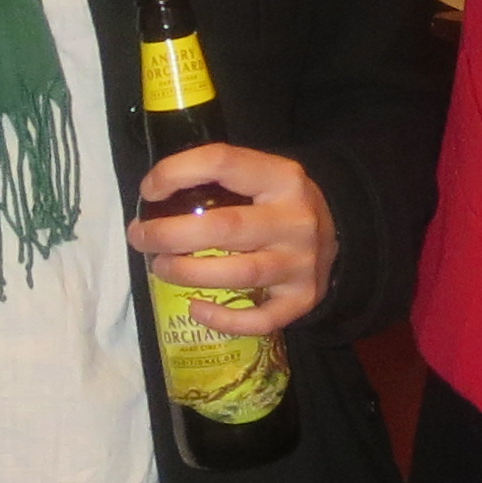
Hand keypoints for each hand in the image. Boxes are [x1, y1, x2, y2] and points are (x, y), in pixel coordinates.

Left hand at [131, 146, 335, 336]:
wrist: (341, 232)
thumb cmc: (279, 203)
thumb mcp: (262, 175)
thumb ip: (220, 179)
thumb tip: (155, 195)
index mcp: (282, 177)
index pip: (223, 163)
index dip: (177, 173)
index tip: (149, 190)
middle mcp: (295, 220)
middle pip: (225, 228)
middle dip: (170, 234)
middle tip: (140, 237)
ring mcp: (302, 263)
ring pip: (240, 273)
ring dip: (189, 273)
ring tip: (160, 268)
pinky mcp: (303, 299)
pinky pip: (261, 319)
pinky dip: (224, 320)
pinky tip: (196, 309)